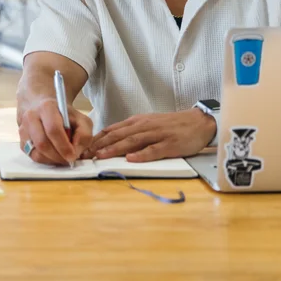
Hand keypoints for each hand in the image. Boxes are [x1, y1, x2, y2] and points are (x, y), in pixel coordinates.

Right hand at [17, 98, 92, 166]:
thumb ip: (84, 134)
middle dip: (58, 156)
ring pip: (37, 153)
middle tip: (69, 160)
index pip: (53, 129)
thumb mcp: (81, 120)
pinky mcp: (22, 142)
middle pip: (42, 143)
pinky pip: (33, 157)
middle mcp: (31, 117)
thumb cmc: (64, 117)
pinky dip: (46, 160)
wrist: (44, 110)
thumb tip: (76, 151)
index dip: (63, 146)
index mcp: (47, 108)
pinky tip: (54, 155)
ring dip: (53, 160)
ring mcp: (24, 130)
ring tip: (62, 156)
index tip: (73, 156)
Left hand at [88, 108, 214, 162]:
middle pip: (118, 135)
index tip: (82, 148)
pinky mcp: (170, 144)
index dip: (96, 139)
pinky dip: (142, 154)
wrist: (198, 122)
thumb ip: (131, 131)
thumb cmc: (171, 125)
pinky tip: (132, 159)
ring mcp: (157, 134)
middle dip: (100, 145)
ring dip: (115, 148)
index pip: (112, 129)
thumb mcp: (148, 124)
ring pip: (132, 141)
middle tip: (85, 155)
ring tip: (101, 156)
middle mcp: (144, 126)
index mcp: (137, 122)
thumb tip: (109, 141)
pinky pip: (154, 149)